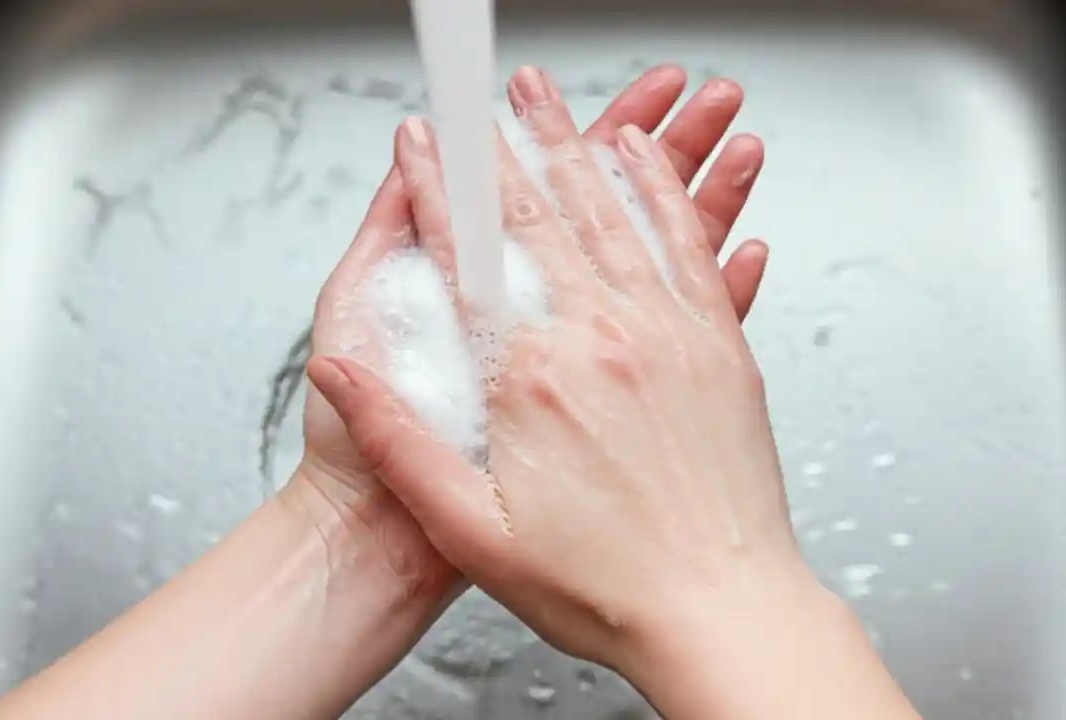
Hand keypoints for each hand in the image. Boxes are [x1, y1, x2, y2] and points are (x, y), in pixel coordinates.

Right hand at [309, 67, 918, 718]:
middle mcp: (607, 337)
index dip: (437, 191)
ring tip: (558, 102)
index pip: (470, 257)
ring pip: (616, 213)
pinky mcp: (719, 345)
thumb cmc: (609, 585)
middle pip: (544, 216)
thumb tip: (343, 374)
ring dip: (581, 146)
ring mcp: (669, 334)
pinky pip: (687, 244)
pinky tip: (648, 161)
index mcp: (536, 377)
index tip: (421, 145)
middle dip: (508, 145)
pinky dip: (663, 193)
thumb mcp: (473, 531)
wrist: (722, 612)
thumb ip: (399, 441)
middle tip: (491, 94)